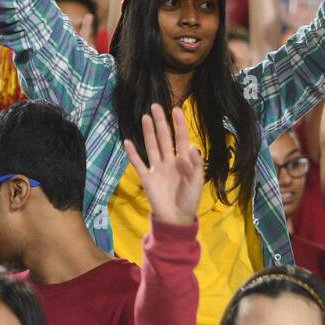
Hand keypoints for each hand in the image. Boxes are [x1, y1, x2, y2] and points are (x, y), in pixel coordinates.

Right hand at [122, 104, 203, 225]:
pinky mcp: (147, 178)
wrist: (176, 218)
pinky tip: (127, 141)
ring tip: (145, 117)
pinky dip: (132, 153)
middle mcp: (169, 160)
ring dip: (148, 132)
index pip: (180, 138)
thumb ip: (196, 165)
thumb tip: (192, 147)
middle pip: (164, 138)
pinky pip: (138, 163)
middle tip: (156, 106)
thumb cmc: (190, 199)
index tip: (176, 109)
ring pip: (152, 146)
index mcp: (183, 160)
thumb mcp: (197, 182)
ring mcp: (157, 168)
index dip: (179, 124)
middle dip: (161, 123)